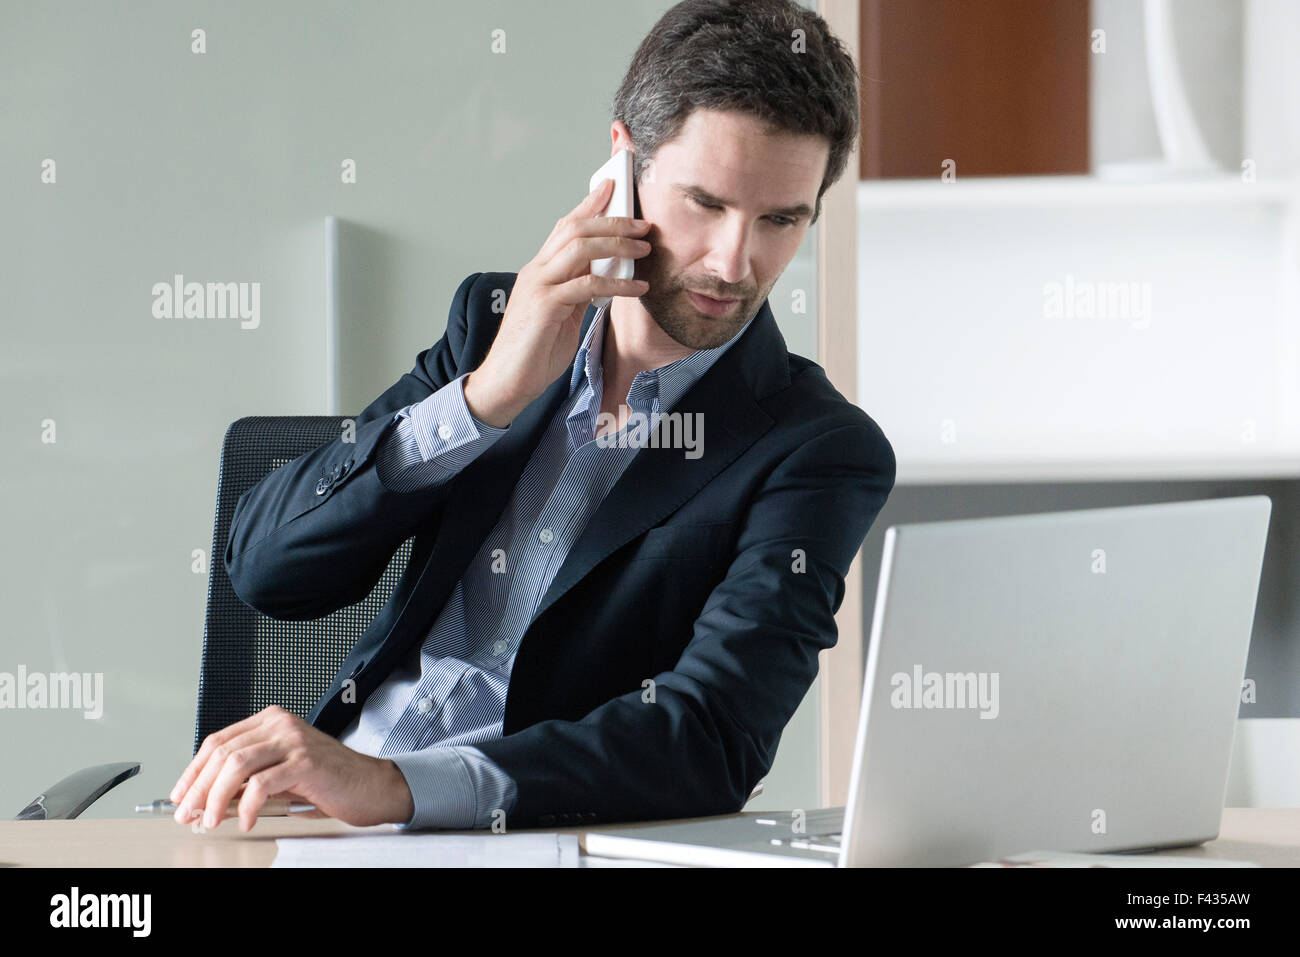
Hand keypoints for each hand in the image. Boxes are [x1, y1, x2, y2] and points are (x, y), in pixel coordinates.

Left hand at [168, 705, 413, 831]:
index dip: (193, 771)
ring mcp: (294, 740)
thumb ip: (247, 781)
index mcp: (271, 721)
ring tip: (210, 820)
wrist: (370, 786)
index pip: (218, 742)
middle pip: (222, 752)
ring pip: (236, 765)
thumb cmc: (328, 782)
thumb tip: (207, 801)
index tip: (180, 796)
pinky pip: (263, 783)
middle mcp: (280, 724)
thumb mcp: (280, 777)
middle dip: (198, 788)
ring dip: (215, 797)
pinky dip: (247, 806)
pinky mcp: (306, 761)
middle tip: (188, 814)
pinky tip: (247, 821)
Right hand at [463, 177, 651, 426]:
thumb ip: (579, 292)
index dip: (589, 203)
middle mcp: (537, 271)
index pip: (565, 226)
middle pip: (575, 229)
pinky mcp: (546, 307)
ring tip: (644, 250)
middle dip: (612, 221)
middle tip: (642, 223)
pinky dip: (618, 285)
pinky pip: (587, 286)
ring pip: (580, 248)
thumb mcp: (562, 315)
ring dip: (617, 244)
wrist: (507, 384)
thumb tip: (605, 277)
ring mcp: (539, 287)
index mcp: (539, 270)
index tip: (613, 187)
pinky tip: (639, 290)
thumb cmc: (534, 353)